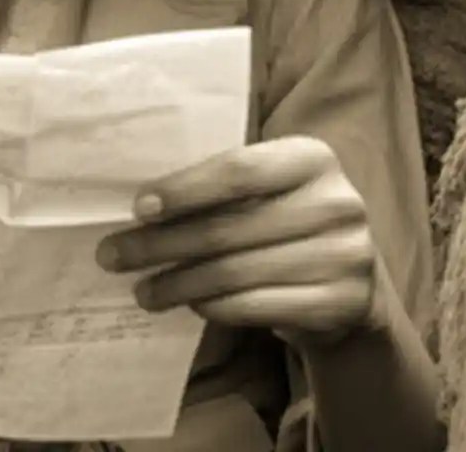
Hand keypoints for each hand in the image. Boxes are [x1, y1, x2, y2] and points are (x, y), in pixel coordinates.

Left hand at [97, 136, 382, 346]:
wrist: (352, 286)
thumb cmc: (285, 226)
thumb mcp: (266, 194)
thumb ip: (218, 191)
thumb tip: (138, 212)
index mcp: (312, 158)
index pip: (239, 170)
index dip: (184, 189)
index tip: (138, 209)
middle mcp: (338, 202)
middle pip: (227, 228)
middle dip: (160, 245)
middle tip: (113, 256)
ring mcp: (346, 255)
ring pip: (235, 272)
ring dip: (177, 284)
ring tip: (141, 290)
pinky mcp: (342, 302)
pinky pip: (257, 306)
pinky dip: (214, 306)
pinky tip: (188, 304)